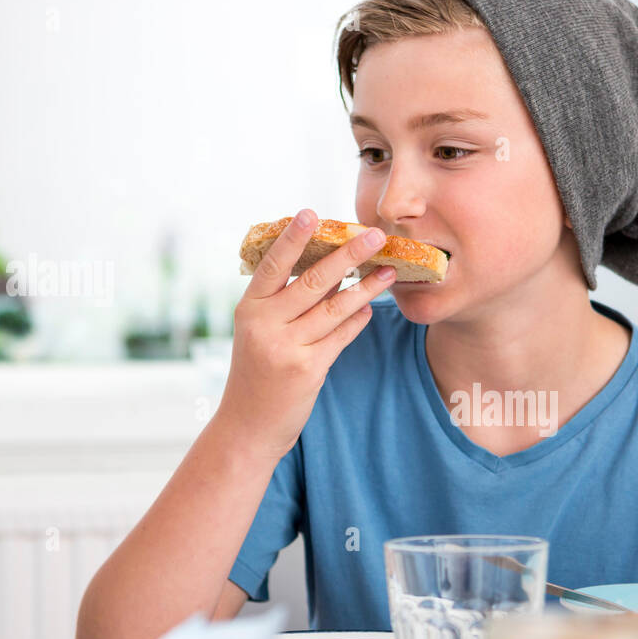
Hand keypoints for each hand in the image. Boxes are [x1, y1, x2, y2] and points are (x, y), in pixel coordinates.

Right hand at [215, 208, 396, 460]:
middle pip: (313, 281)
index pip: (273, 265)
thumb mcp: (257, 333)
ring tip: (389, 270)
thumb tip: (325, 270)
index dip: (292, 238)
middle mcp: (265, 325)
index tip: (312, 212)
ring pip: (334, 308)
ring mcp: (286, 347)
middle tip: (375, 235)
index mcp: (249, 308)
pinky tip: (371, 307)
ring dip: (366, 287)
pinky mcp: (307, 369)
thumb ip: (282, 304)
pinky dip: (357, 319)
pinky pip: (340, 336)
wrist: (248, 426)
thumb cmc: (256, 374)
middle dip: (348, 255)